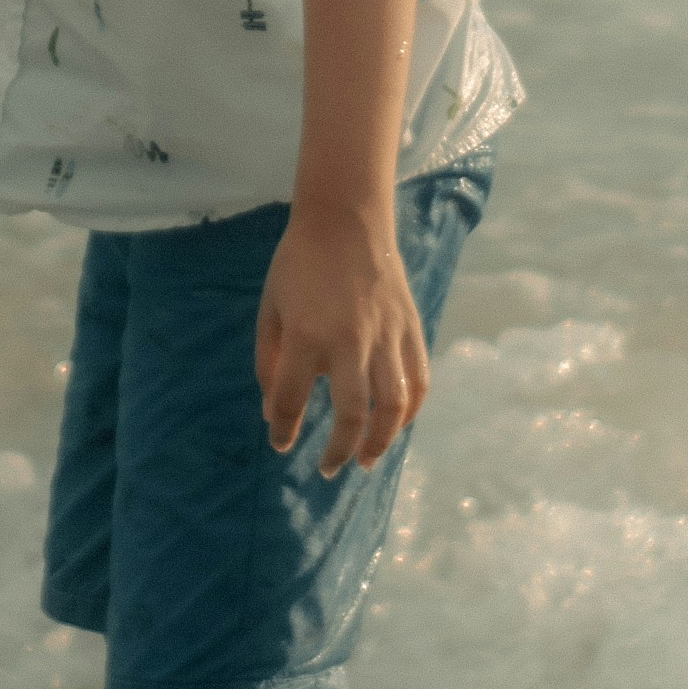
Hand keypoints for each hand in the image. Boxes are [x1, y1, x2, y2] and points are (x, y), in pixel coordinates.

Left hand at [256, 201, 427, 477]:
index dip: (282, 429)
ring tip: (367, 460)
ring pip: (392, 405)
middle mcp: (349, 341)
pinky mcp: (410, 328)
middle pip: (351, 415)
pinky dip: (410, 410)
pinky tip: (396, 426)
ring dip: (381, 441)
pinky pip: (418, 380)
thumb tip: (271, 411)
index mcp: (305, 335)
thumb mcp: (270, 309)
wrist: (345, 220)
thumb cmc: (298, 265)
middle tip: (329, 468)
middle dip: (339, 450)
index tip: (281, 443)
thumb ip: (269, 362)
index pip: (290, 400)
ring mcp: (385, 336)